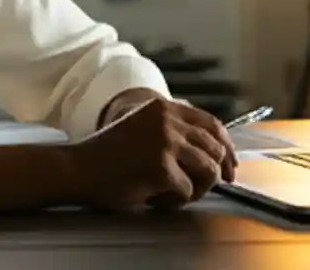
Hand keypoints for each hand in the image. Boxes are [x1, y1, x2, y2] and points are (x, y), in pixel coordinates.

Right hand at [71, 96, 237, 210]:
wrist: (78, 167)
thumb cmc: (109, 154)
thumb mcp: (143, 127)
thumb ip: (173, 131)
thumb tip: (211, 153)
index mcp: (165, 108)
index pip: (212, 124)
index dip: (227, 146)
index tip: (231, 165)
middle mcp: (169, 120)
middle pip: (215, 149)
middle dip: (215, 173)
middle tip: (205, 188)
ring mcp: (166, 142)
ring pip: (208, 171)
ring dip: (197, 189)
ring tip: (175, 194)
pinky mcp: (161, 167)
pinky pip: (187, 191)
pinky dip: (175, 201)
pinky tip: (156, 199)